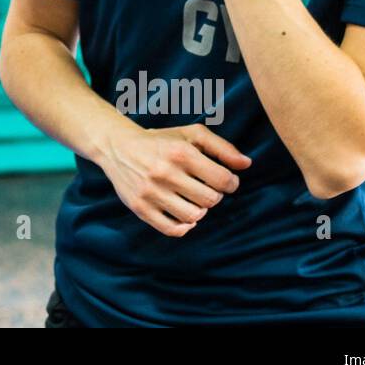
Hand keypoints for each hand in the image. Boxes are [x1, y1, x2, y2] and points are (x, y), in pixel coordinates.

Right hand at [101, 120, 250, 236]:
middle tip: (206, 188)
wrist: (117, 147)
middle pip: (210, 200)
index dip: (231, 183)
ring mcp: (151, 192)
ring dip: (200, 210)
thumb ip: (222, 147)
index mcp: (180, 152)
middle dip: (214, 195)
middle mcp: (165, 172)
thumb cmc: (161, 141)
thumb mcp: (190, 135)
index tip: (225, 181)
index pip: (223, 180)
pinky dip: (185, 227)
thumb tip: (247, 164)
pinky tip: (185, 216)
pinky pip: (172, 229)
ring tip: (194, 199)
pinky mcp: (141, 208)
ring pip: (193, 216)